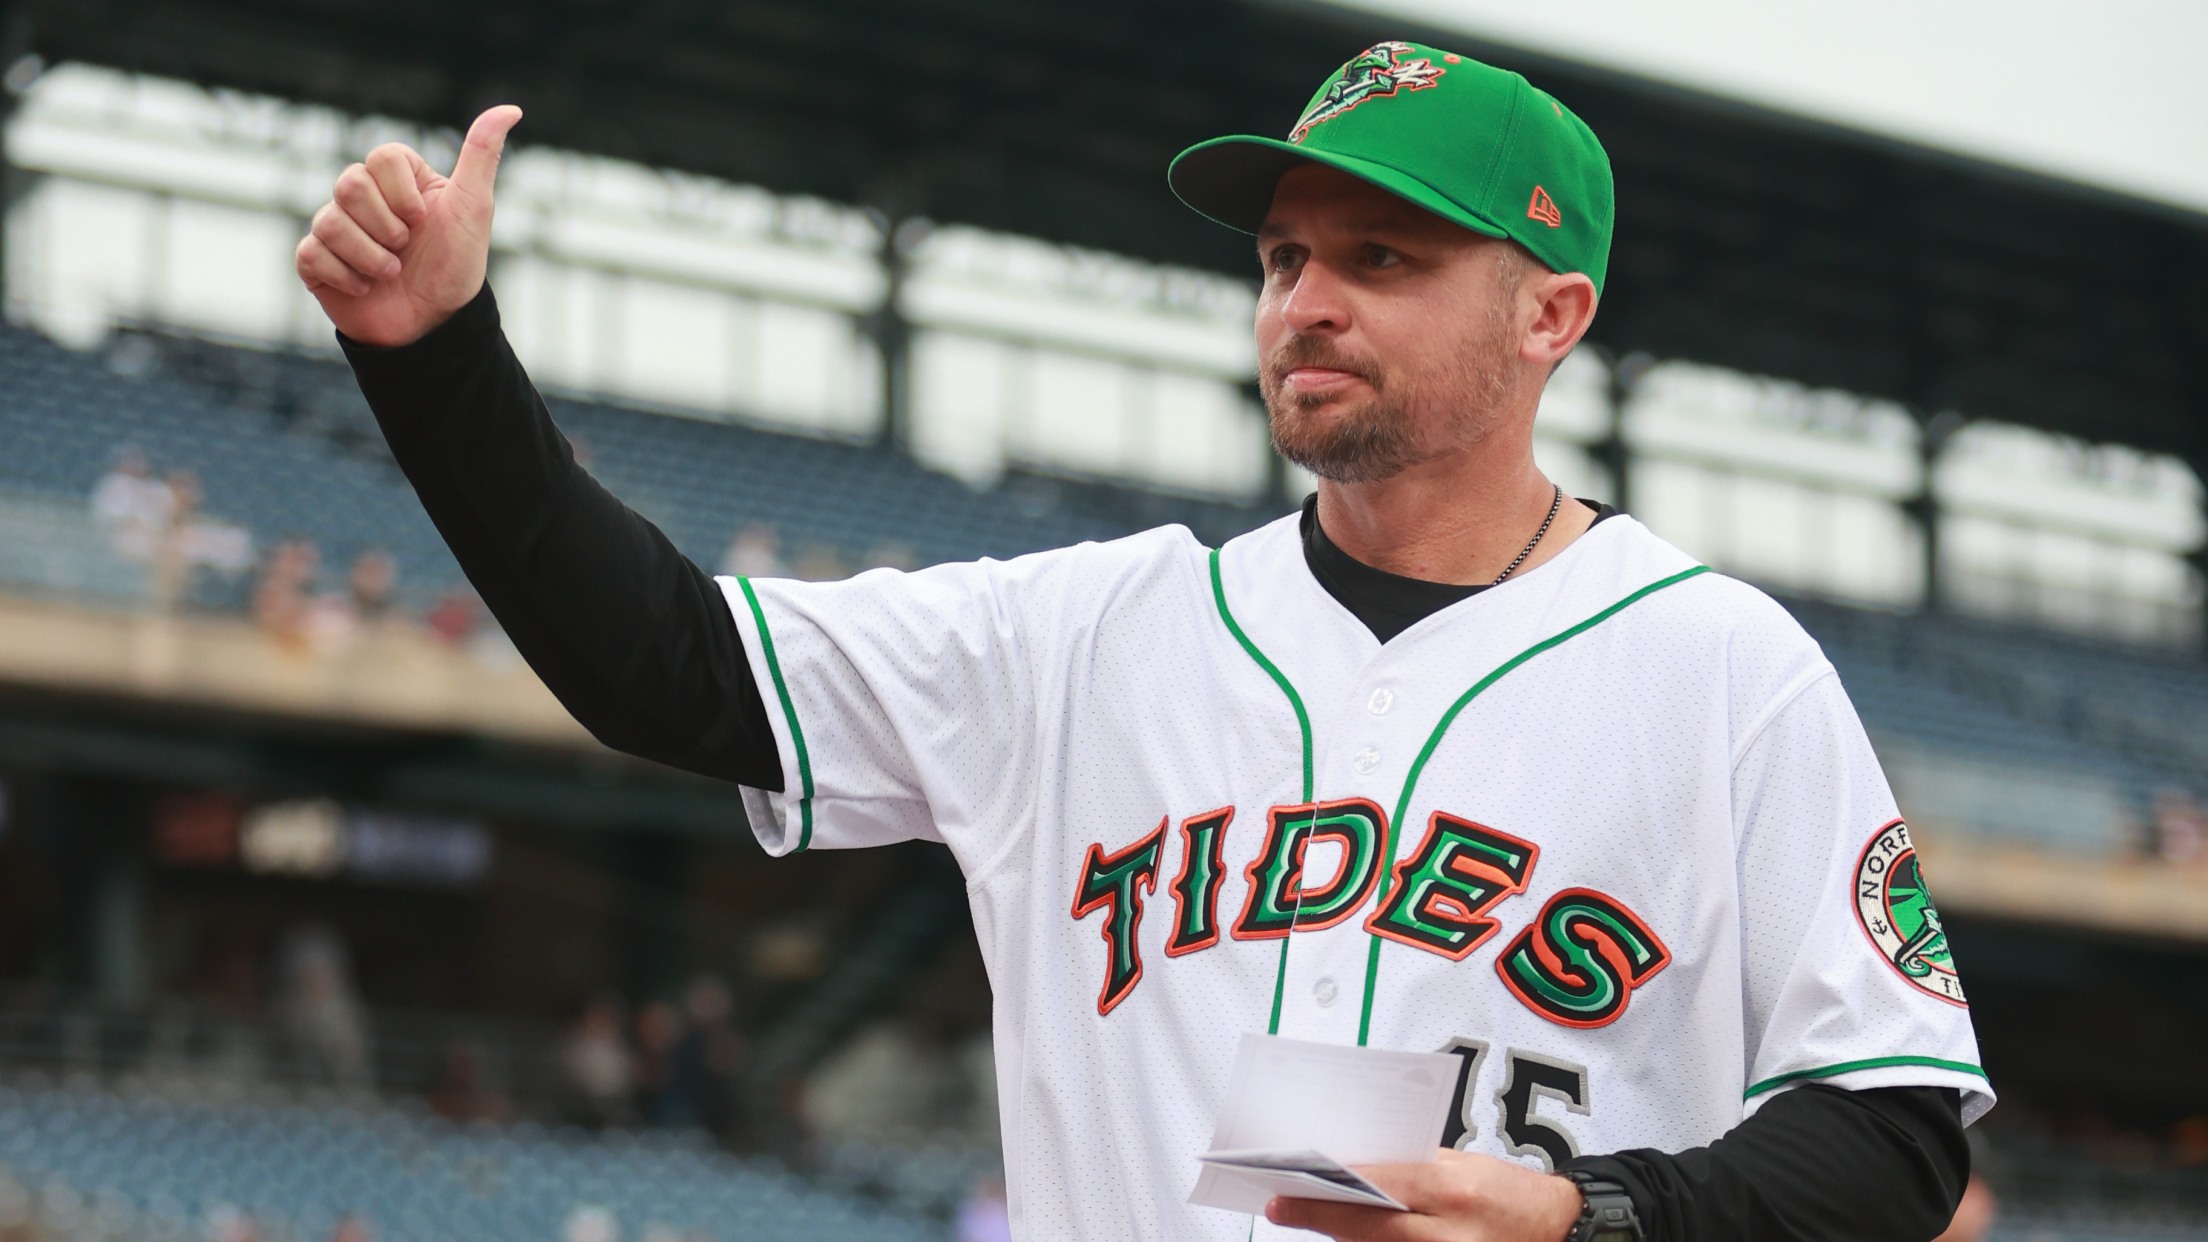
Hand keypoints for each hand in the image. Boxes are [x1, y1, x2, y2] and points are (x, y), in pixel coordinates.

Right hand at [295, 105, 522, 346]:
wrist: (435, 326)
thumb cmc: (456, 266)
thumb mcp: (475, 208)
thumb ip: (482, 155)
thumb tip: (511, 108)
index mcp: (398, 178)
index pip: (381, 157)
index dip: (403, 193)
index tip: (424, 220)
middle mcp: (362, 197)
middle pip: (350, 183)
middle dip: (388, 228)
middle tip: (407, 249)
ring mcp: (335, 226)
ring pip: (331, 221)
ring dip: (371, 257)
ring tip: (392, 273)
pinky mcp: (315, 260)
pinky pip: (312, 253)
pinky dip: (347, 277)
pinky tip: (366, 288)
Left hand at [1265, 1149, 1582, 1240]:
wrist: (1559, 1228)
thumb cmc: (1511, 1193)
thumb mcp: (1464, 1165)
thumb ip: (1412, 1167)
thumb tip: (1354, 1168)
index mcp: (1452, 1190)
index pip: (1377, 1187)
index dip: (1329, 1189)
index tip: (1288, 1188)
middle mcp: (1449, 1232)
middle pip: (1368, 1230)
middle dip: (1320, 1218)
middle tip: (1280, 1208)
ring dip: (1342, 1236)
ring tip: (1309, 1217)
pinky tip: (1347, 1237)